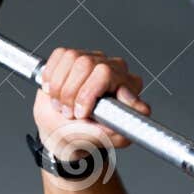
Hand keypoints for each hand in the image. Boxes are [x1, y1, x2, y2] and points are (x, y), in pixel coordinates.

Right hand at [33, 48, 150, 156]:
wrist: (65, 129)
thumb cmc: (89, 133)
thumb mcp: (109, 137)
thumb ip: (126, 126)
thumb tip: (142, 109)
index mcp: (128, 85)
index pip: (108, 75)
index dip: (88, 94)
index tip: (82, 114)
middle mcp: (114, 68)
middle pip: (86, 64)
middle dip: (71, 93)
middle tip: (69, 114)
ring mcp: (94, 59)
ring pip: (72, 59)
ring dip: (60, 87)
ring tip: (62, 106)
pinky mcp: (75, 56)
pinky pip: (60, 55)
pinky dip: (51, 77)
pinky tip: (54, 92)